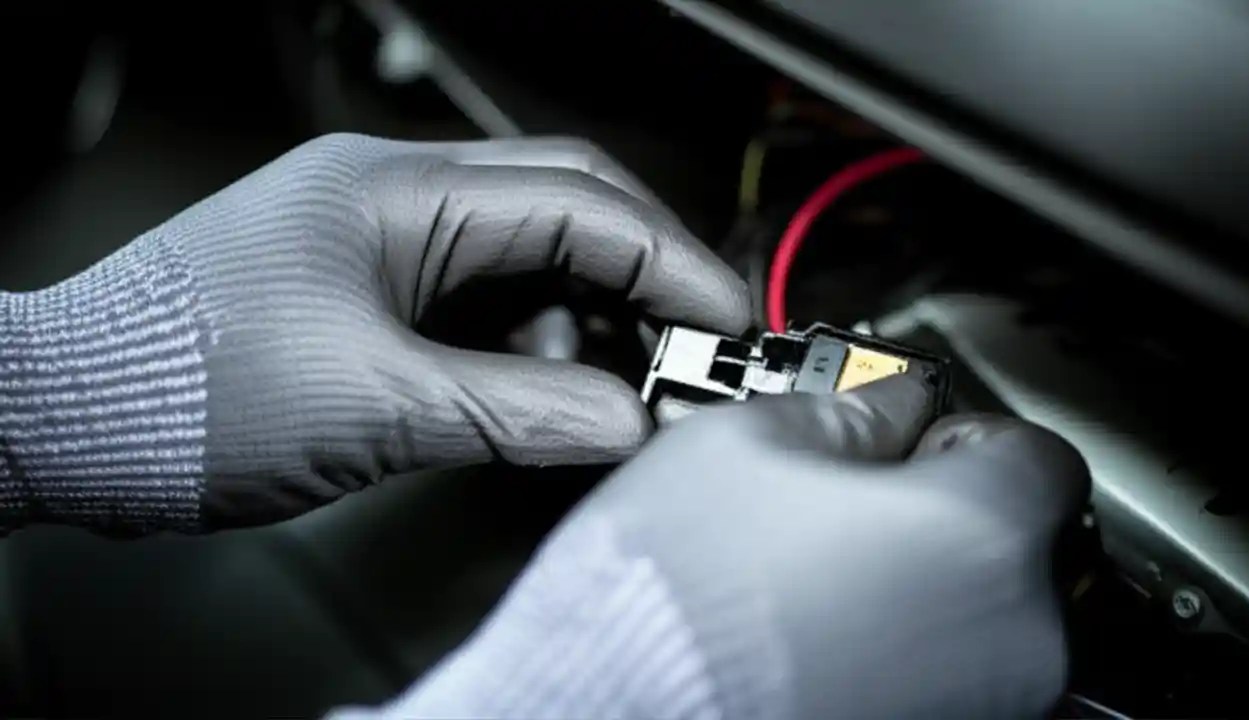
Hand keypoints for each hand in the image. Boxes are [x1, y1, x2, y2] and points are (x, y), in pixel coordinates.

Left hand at [0, 134, 748, 532]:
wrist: (67, 418)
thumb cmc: (182, 385)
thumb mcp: (377, 406)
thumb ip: (519, 411)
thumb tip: (625, 420)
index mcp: (402, 192)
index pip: (582, 203)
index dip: (670, 263)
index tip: (725, 322)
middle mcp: (398, 198)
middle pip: (568, 208)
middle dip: (644, 276)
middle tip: (694, 348)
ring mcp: (383, 241)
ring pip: (529, 254)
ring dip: (589, 312)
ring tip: (625, 379)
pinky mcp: (370, 290)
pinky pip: (482, 299)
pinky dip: (533, 340)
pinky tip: (546, 385)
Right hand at [352, 376, 1089, 718]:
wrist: (615, 712)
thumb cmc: (671, 604)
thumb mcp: (745, 443)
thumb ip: (848, 407)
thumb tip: (887, 402)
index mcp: (981, 535)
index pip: (1037, 453)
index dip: (965, 432)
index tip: (907, 437)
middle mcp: (1015, 637)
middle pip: (1011, 541)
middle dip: (939, 510)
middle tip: (843, 500)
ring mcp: (983, 703)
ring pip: (978, 615)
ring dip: (916, 581)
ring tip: (808, 574)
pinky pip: (944, 673)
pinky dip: (897, 647)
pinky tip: (811, 632)